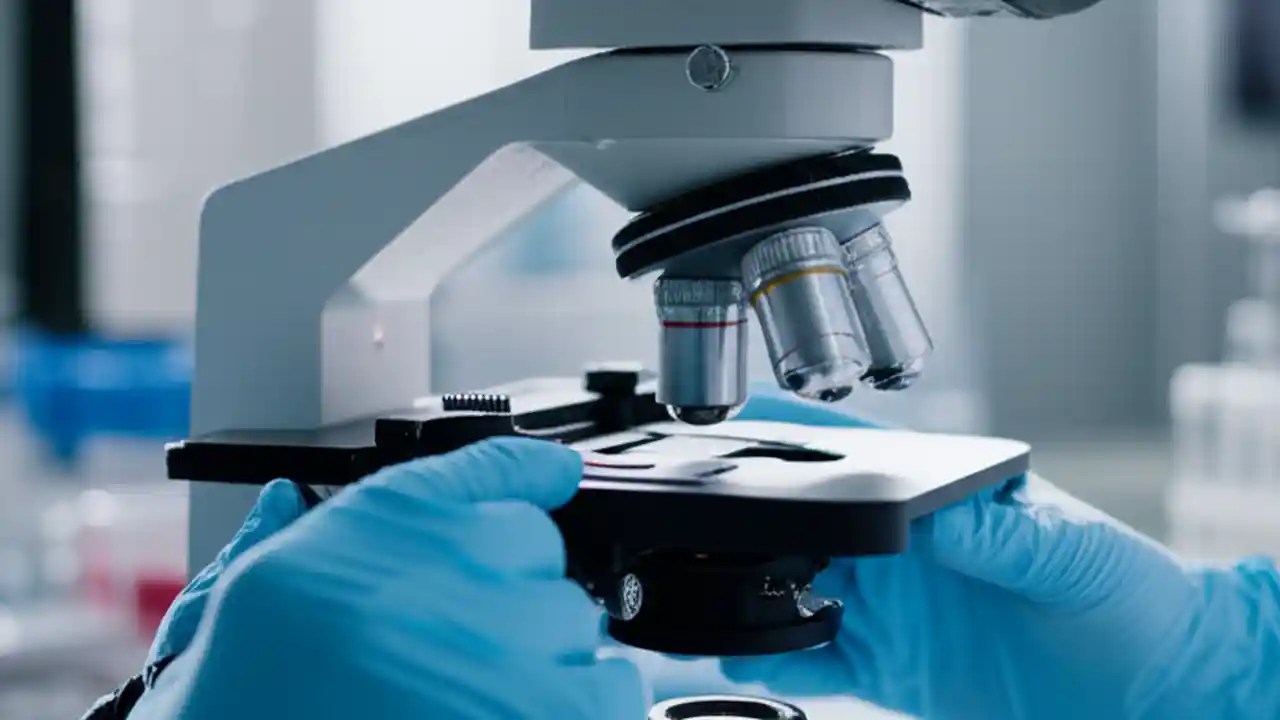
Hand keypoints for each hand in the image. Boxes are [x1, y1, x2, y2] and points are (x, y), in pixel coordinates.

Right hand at [131, 438, 643, 719]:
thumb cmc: (245, 702)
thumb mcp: (237, 602)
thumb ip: (289, 543)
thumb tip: (286, 502)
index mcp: (384, 521)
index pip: (494, 466)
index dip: (530, 475)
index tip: (556, 475)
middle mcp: (457, 559)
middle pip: (540, 552)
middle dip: (508, 601)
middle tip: (451, 655)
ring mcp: (512, 633)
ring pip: (576, 622)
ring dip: (543, 660)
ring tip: (471, 702)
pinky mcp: (550, 708)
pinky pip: (614, 689)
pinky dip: (584, 709)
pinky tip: (527, 719)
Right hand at [723, 394, 1279, 719]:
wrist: (1149, 686)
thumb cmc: (1126, 591)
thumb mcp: (1070, 550)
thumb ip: (1002, 536)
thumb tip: (939, 523)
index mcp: (946, 502)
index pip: (866, 456)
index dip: (804, 435)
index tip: (746, 417)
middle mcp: (908, 552)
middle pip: (816, 522)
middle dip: (762, 516)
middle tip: (716, 518)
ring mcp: (895, 608)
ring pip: (801, 588)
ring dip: (757, 587)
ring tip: (719, 588)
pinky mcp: (892, 667)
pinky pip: (819, 658)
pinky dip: (781, 656)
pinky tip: (755, 654)